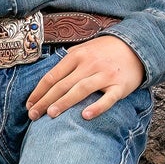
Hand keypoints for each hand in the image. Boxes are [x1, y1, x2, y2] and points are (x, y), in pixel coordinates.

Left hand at [25, 35, 144, 121]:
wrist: (135, 47)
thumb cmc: (104, 52)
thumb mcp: (83, 50)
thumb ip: (67, 63)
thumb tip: (46, 82)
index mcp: (77, 55)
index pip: (52, 76)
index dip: (39, 91)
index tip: (29, 105)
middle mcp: (89, 64)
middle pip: (63, 84)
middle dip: (45, 101)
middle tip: (33, 115)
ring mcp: (105, 75)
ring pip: (81, 90)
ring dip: (64, 102)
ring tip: (51, 115)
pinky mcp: (120, 86)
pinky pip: (108, 98)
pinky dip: (97, 107)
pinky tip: (85, 116)